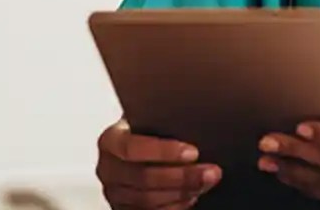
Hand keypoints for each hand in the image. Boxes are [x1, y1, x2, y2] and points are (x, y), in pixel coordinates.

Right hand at [96, 120, 221, 208]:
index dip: (163, 152)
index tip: (193, 152)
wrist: (142, 148)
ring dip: (182, 192)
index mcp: (110, 141)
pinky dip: (175, 207)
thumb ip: (166, 120)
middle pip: (143, 177)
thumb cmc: (151, 130)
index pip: (131, 148)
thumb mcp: (154, 118)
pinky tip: (192, 197)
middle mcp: (108, 169)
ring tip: (206, 182)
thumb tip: (195, 121)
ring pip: (148, 200)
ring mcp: (115, 193)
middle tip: (211, 171)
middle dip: (182, 176)